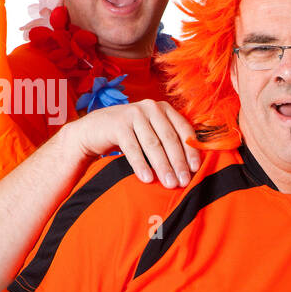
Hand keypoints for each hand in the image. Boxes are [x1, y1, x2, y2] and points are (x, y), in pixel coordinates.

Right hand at [63, 99, 200, 187]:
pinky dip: (141, 164)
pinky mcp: (118, 124)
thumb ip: (169, 142)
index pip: (183, 130)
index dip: (191, 150)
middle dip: (178, 162)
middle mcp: (151, 107)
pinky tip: (147, 178)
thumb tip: (191, 168)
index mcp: (165, 109)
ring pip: (153, 144)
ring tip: (169, 183)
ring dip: (162, 166)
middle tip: (183, 182)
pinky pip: (133, 148)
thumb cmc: (131, 135)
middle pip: (169, 139)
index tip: (196, 169)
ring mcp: (134, 113)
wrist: (94, 130)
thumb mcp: (152, 133)